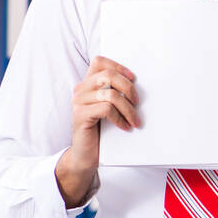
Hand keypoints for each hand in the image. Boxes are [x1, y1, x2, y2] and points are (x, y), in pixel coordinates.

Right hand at [70, 55, 140, 170]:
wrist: (86, 155)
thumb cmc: (101, 131)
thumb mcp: (110, 108)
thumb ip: (116, 94)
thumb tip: (139, 85)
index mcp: (88, 84)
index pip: (99, 61)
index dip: (118, 66)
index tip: (133, 78)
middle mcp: (81, 90)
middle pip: (108, 75)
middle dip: (128, 87)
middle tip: (137, 102)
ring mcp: (79, 102)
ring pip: (111, 94)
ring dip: (128, 108)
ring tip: (135, 120)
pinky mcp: (80, 115)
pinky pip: (106, 109)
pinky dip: (120, 118)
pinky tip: (125, 127)